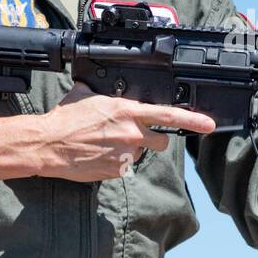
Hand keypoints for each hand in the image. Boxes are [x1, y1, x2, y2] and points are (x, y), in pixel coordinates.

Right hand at [34, 82, 215, 181]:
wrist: (49, 144)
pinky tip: (100, 155)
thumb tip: (107, 86)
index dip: (193, 120)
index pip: (168, 116)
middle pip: (162, 142)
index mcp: (127, 112)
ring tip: (108, 144)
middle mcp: (131, 134)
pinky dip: (116, 162)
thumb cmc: (65, 118)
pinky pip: (125, 167)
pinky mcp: (116, 171)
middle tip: (135, 136)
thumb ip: (106, 92)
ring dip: (131, 150)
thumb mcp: (87, 94)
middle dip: (154, 140)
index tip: (209, 124)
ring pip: (141, 154)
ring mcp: (125, 154)